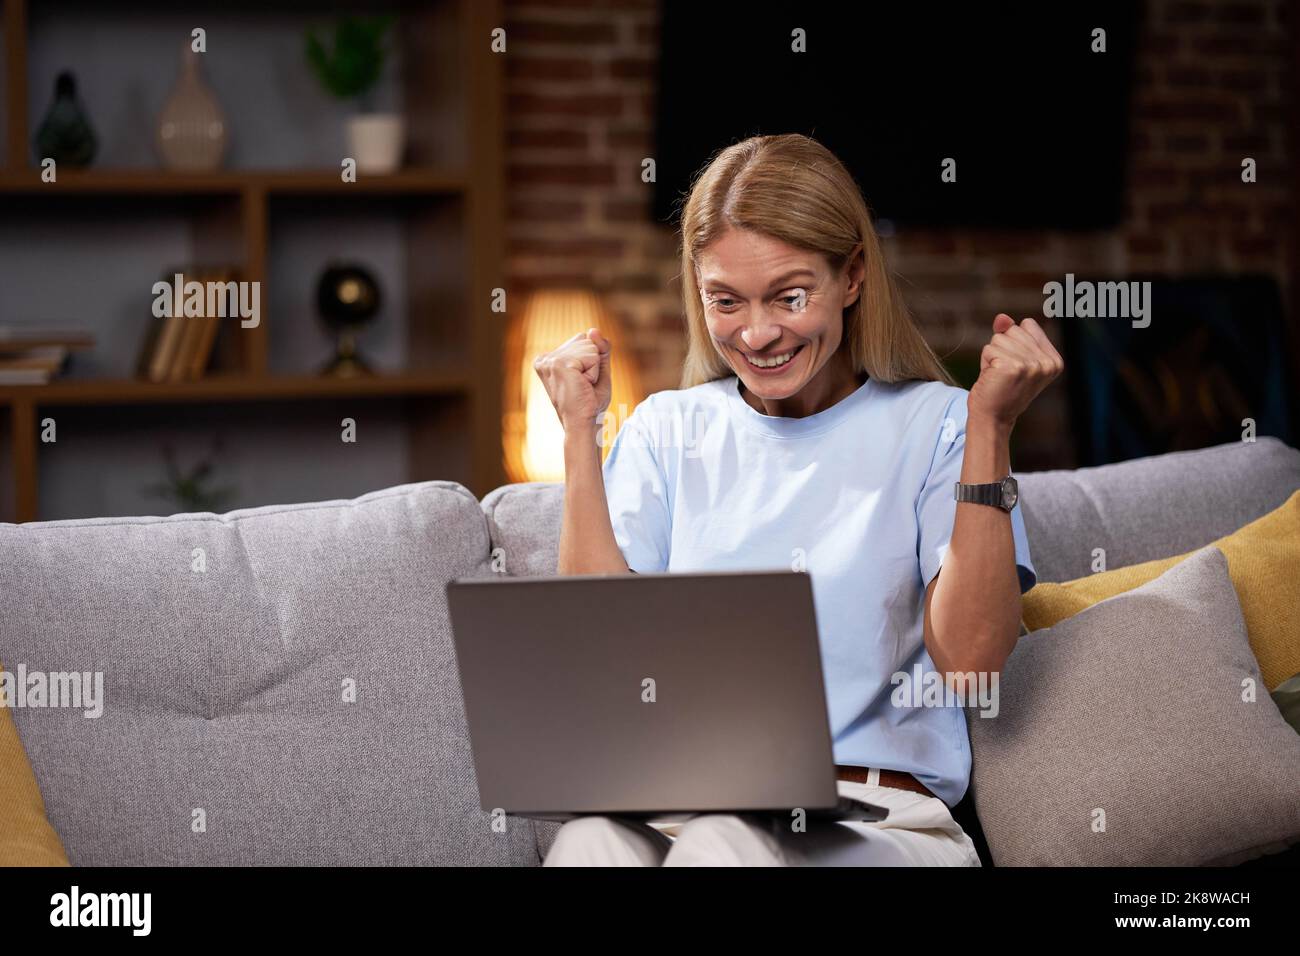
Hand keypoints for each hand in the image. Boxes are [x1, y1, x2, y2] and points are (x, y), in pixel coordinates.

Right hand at [533, 328, 612, 431]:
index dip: (591, 360)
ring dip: (594, 369)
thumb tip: (592, 329)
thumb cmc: (590, 403)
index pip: (582, 339)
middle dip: (593, 364)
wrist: (584, 425)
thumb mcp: (598, 369)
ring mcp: (550, 360)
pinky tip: (583, 386)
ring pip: (590, 347)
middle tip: (583, 386)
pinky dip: (594, 372)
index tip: (581, 381)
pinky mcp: (560, 364)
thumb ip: (600, 348)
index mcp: (547, 359)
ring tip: (582, 387)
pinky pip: (592, 356)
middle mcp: (544, 358)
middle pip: (585, 340)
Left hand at [967, 314, 1063, 429]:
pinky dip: (985, 363)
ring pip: (999, 339)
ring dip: (992, 357)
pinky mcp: (1012, 367)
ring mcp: (1031, 365)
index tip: (1014, 366)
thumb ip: (1009, 334)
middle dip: (1001, 349)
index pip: (1028, 325)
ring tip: (998, 376)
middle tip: (1003, 373)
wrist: (993, 417)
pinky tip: (992, 378)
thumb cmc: (1001, 388)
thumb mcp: (1011, 357)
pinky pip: (989, 349)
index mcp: (1054, 360)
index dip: (1013, 342)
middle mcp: (1046, 363)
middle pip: (1013, 330)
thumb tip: (1002, 317)